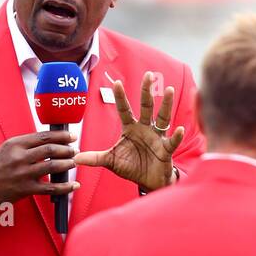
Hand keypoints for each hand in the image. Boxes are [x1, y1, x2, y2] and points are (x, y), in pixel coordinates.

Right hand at [0, 131, 79, 220]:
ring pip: (52, 166)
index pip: (43, 137)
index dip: (61, 136)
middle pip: (50, 150)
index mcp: (15, 144)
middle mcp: (19, 157)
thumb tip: (47, 141)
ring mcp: (23, 174)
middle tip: (74, 151)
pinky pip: (50, 188)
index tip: (71, 137)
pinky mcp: (25, 189)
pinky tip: (73, 185)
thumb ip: (25, 144)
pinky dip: (64, 187)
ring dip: (67, 164)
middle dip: (67, 149)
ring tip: (74, 163)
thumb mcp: (6, 149)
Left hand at [74, 75, 183, 191]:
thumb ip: (95, 158)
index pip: (124, 110)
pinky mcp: (166, 149)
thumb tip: (75, 158)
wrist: (147, 181)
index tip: (116, 83)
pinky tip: (180, 130)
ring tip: (169, 90)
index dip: (120, 97)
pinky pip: (172, 142)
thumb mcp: (111, 161)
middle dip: (147, 91)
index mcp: (130, 128)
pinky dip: (176, 137)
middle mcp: (145, 128)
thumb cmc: (131, 167)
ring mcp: (157, 137)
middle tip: (148, 75)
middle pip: (146, 107)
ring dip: (166, 105)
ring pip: (162, 118)